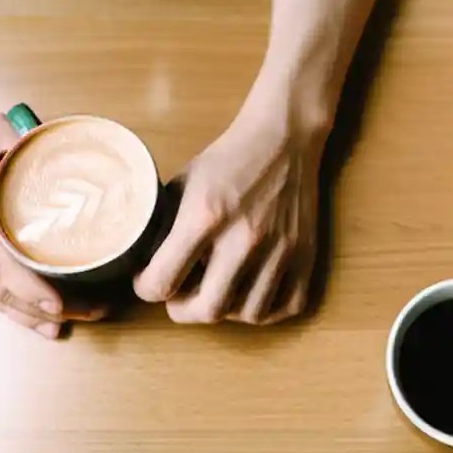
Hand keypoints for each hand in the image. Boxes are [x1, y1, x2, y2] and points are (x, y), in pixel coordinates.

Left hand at [134, 107, 322, 324]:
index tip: (148, 280)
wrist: (284, 138)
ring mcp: (281, 250)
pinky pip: (288, 306)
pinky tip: (252, 293)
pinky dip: (268, 309)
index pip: (162, 281)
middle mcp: (245, 238)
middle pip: (208, 310)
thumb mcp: (184, 183)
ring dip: (228, 310)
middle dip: (183, 310)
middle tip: (180, 296)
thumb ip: (165, 225)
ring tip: (218, 292)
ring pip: (249, 314)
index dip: (146, 287)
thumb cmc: (229, 160)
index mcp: (205, 215)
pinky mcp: (307, 255)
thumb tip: (145, 261)